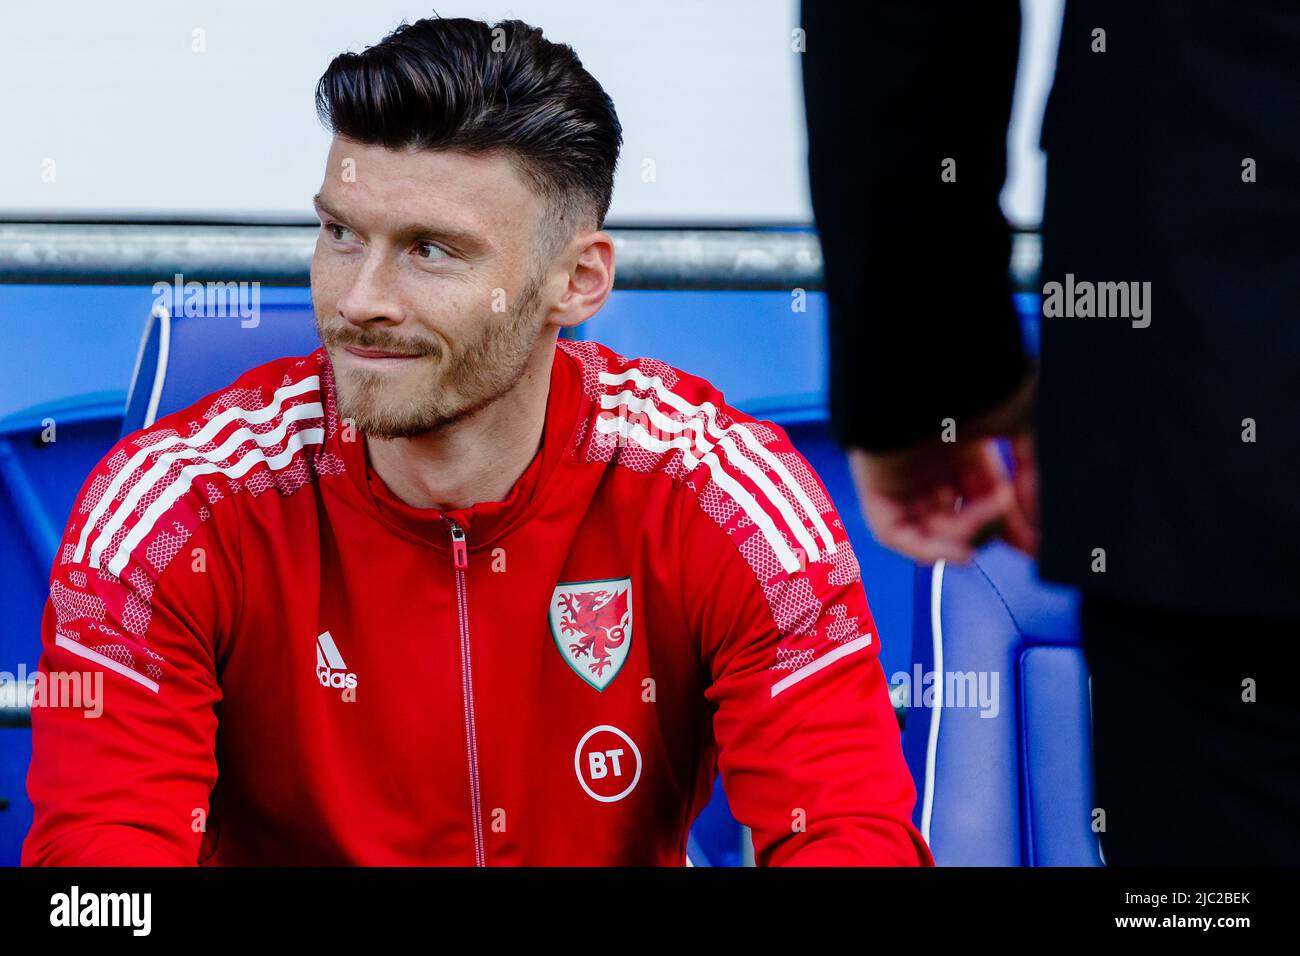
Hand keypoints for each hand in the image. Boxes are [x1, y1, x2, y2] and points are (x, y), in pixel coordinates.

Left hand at [846, 375, 1038, 564]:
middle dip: (991, 532)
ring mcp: (902, 472)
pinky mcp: (876, 483)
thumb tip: (1043, 520)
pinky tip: (961, 554)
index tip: (1034, 545)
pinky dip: (928, 550)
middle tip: (1019, 540)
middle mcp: (931, 458)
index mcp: (963, 440)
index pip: (986, 494)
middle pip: (961, 514)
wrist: (933, 365)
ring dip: (966, 537)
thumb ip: (1035, 473)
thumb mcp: (1026, 422)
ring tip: (985, 527)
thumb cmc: (979, 379)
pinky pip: (896, 532)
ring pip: (932, 526)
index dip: (1010, 522)